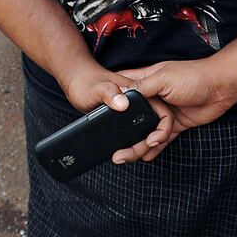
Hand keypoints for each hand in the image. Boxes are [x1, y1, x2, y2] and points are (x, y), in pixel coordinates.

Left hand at [60, 62, 174, 164]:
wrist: (74, 78)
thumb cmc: (85, 80)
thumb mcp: (97, 88)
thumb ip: (110, 93)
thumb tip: (123, 104)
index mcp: (139, 92)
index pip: (162, 112)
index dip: (162, 129)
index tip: (152, 142)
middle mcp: (139, 101)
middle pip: (155, 125)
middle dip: (147, 144)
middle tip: (126, 156)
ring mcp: (131, 109)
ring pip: (145, 131)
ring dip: (139, 146)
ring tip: (122, 157)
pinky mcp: (122, 115)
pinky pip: (133, 132)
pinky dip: (131, 143)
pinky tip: (123, 152)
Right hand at [119, 59, 236, 155]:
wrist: (221, 87)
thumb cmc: (193, 76)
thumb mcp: (163, 78)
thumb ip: (142, 88)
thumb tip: (121, 95)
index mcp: (146, 82)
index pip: (123, 92)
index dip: (112, 103)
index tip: (98, 117)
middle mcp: (153, 98)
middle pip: (132, 118)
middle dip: (123, 135)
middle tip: (115, 152)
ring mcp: (164, 112)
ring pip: (146, 131)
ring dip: (138, 145)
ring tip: (128, 157)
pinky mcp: (176, 124)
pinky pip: (162, 138)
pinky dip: (154, 148)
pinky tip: (146, 157)